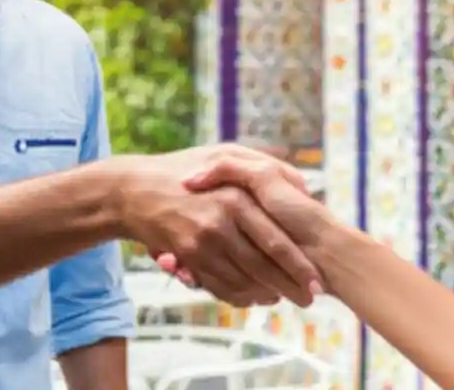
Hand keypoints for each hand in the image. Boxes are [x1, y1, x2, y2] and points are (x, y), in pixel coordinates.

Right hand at [115, 144, 322, 306]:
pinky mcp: (187, 256)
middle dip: (290, 286)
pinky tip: (253, 297)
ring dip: (265, 294)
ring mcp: (202, 242)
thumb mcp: (225, 154)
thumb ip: (265, 166)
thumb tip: (302, 184)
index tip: (318, 280)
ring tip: (284, 299)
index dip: (300, 264)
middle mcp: (221, 221)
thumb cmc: (186, 168)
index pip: (277, 239)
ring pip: (242, 279)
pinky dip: (239, 296)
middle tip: (310, 300)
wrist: (134, 190)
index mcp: (237, 196)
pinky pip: (219, 285)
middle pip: (264, 265)